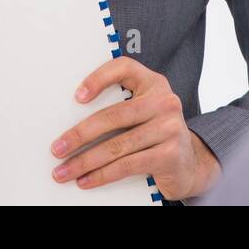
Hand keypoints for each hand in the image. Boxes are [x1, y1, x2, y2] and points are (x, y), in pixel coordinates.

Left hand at [49, 58, 222, 200]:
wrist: (190, 163)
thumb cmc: (156, 134)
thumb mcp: (143, 113)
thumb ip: (119, 107)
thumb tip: (72, 121)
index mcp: (154, 83)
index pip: (124, 68)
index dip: (99, 78)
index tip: (77, 97)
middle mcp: (164, 101)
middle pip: (114, 115)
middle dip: (80, 134)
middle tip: (58, 148)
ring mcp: (170, 127)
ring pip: (117, 145)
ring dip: (85, 161)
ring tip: (64, 171)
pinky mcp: (170, 154)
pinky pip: (127, 165)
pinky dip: (102, 175)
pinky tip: (86, 180)